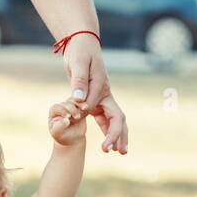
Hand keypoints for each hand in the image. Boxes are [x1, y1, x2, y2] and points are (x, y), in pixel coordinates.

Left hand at [48, 97, 87, 145]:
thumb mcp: (57, 134)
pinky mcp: (79, 108)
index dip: (62, 110)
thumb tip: (66, 120)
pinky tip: (86, 107)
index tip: (68, 117)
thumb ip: (59, 127)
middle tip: (77, 117)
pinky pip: (82, 103)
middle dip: (72, 108)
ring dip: (79, 104)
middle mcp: (61, 107)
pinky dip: (84, 104)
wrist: (72, 138)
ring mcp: (71, 106)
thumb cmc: (62, 136)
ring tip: (84, 109)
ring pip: (75, 101)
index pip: (56, 107)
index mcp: (53, 112)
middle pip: (66, 103)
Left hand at [60, 35, 127, 153]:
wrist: (81, 44)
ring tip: (118, 152)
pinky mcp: (95, 100)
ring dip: (116, 136)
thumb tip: (78, 101)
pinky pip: (105, 118)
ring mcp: (102, 97)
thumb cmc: (80, 53)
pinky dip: (107, 130)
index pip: (99, 106)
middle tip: (116, 151)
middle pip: (118, 118)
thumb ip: (79, 82)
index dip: (90, 116)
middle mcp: (105, 94)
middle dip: (118, 135)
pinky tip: (108, 143)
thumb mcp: (78, 65)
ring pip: (114, 120)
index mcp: (102, 86)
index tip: (78, 120)